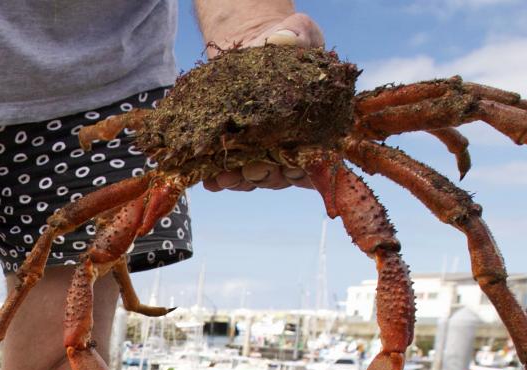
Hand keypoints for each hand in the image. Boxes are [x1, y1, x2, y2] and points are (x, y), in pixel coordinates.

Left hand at [201, 14, 325, 192]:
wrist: (252, 48)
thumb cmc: (285, 42)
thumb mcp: (299, 32)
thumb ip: (299, 35)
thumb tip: (283, 40)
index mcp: (315, 126)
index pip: (316, 159)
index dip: (307, 169)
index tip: (293, 167)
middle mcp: (290, 146)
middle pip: (282, 175)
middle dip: (267, 175)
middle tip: (253, 169)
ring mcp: (261, 152)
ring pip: (254, 177)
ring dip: (240, 180)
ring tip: (225, 178)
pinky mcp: (234, 150)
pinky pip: (228, 172)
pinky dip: (218, 179)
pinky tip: (210, 179)